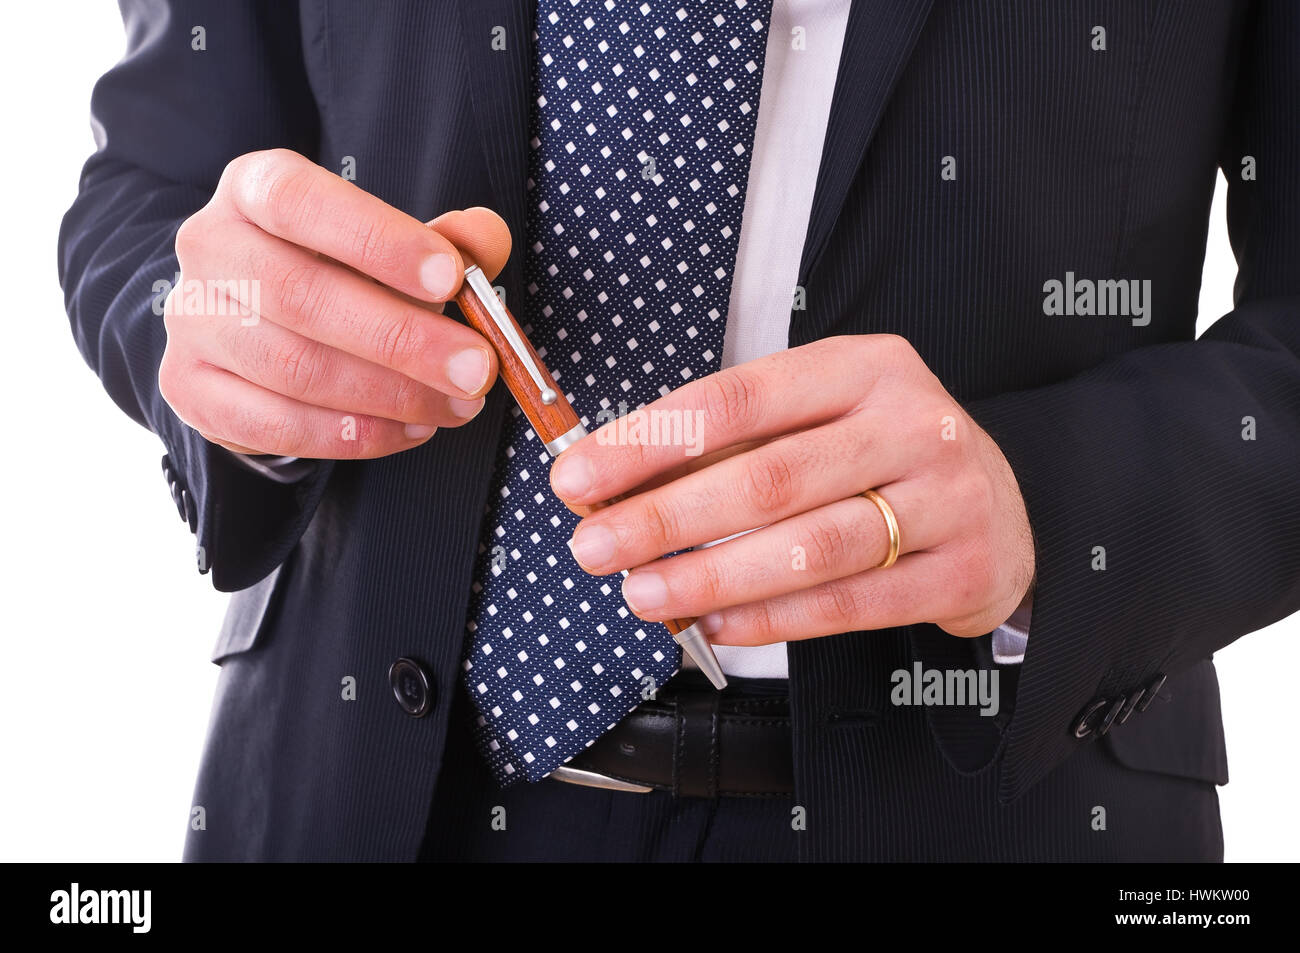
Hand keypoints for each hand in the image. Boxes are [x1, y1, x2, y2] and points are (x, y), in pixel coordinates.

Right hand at [159, 148, 510, 457]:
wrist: (256, 324)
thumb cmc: (341, 272)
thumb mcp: (393, 242)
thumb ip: (447, 241)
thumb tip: (484, 240)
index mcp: (254, 187)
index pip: (298, 200)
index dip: (376, 239)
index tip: (450, 278)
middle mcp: (208, 246)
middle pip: (299, 295)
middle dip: (402, 338)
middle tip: (476, 368)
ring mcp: (191, 321)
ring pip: (292, 367)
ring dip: (389, 395)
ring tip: (457, 404)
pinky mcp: (190, 389)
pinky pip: (276, 425)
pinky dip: (354, 435)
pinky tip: (411, 429)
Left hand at [549, 334, 1035, 642]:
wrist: (1003, 508)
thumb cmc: (885, 457)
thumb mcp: (822, 419)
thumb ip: (730, 446)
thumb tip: (615, 484)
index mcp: (862, 368)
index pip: (736, 399)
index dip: (648, 442)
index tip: (580, 477)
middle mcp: (910, 423)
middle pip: (768, 477)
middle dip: (666, 517)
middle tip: (596, 547)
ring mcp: (945, 498)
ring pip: (810, 546)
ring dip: (712, 576)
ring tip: (646, 593)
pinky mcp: (961, 570)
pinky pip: (850, 603)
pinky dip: (772, 619)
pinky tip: (716, 624)